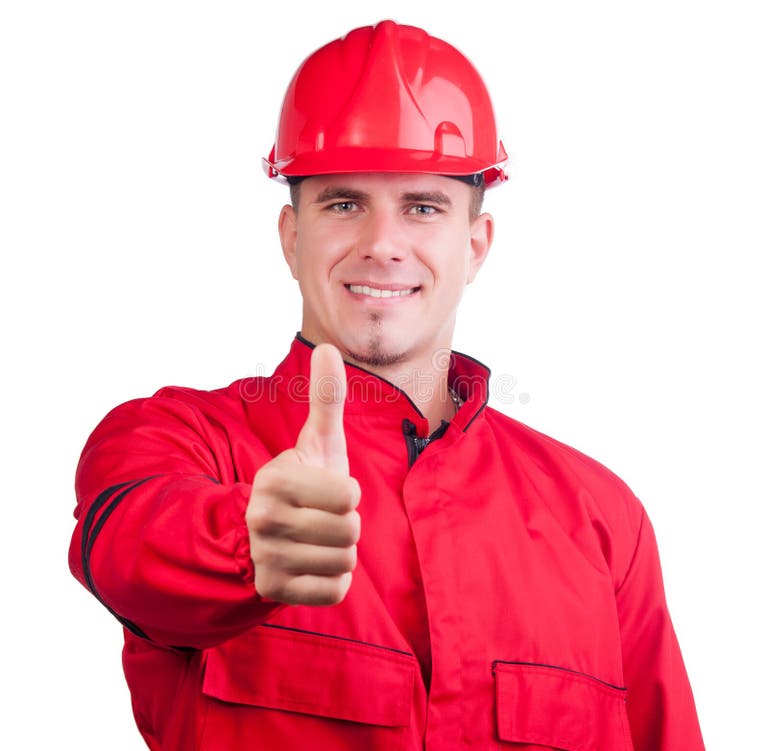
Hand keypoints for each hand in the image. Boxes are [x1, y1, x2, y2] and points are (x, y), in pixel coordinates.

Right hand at [246, 343, 359, 605]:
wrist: (258, 533)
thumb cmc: (301, 482)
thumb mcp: (315, 442)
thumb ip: (326, 398)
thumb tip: (328, 347)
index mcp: (276, 479)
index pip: (349, 496)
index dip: (347, 492)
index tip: (327, 490)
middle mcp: (264, 519)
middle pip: (350, 531)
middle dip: (346, 524)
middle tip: (322, 518)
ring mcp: (266, 558)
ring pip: (344, 561)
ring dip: (339, 551)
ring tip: (316, 539)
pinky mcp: (274, 591)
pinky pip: (334, 590)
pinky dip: (332, 579)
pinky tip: (311, 564)